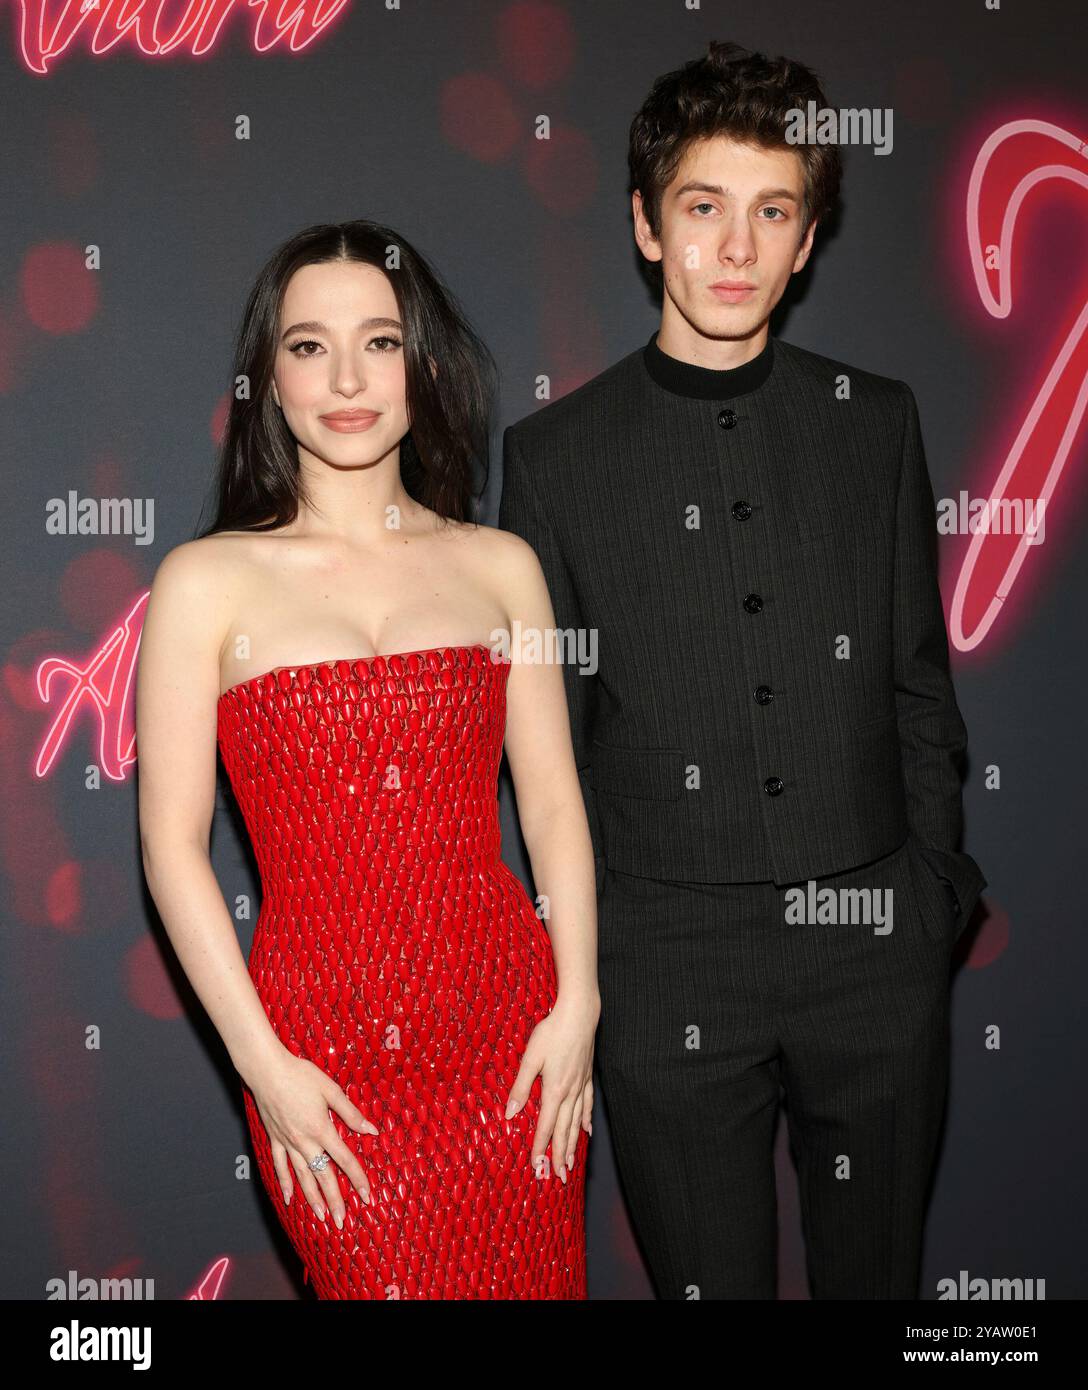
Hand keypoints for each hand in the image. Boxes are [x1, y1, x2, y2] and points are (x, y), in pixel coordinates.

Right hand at [248, 1049, 377, 1225]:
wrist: (267, 1071)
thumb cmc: (300, 1075)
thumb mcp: (331, 1090)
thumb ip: (350, 1112)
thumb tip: (371, 1129)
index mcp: (321, 1129)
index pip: (345, 1160)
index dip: (358, 1179)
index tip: (367, 1196)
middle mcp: (304, 1142)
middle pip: (323, 1177)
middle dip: (334, 1200)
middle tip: (341, 1221)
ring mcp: (287, 1143)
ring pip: (302, 1177)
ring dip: (312, 1199)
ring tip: (322, 1217)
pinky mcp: (274, 1139)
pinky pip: (280, 1167)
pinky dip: (284, 1184)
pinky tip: (289, 1199)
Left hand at [505, 994, 598, 1183]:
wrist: (580, 1014)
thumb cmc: (552, 1032)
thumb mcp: (531, 1057)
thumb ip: (520, 1087)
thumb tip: (510, 1113)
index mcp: (554, 1090)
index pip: (545, 1127)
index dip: (540, 1149)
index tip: (537, 1168)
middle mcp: (570, 1093)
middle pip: (564, 1131)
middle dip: (560, 1156)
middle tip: (558, 1178)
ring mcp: (581, 1086)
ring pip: (576, 1123)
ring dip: (573, 1145)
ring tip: (571, 1164)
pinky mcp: (587, 1077)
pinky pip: (587, 1105)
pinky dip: (585, 1121)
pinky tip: (586, 1131)